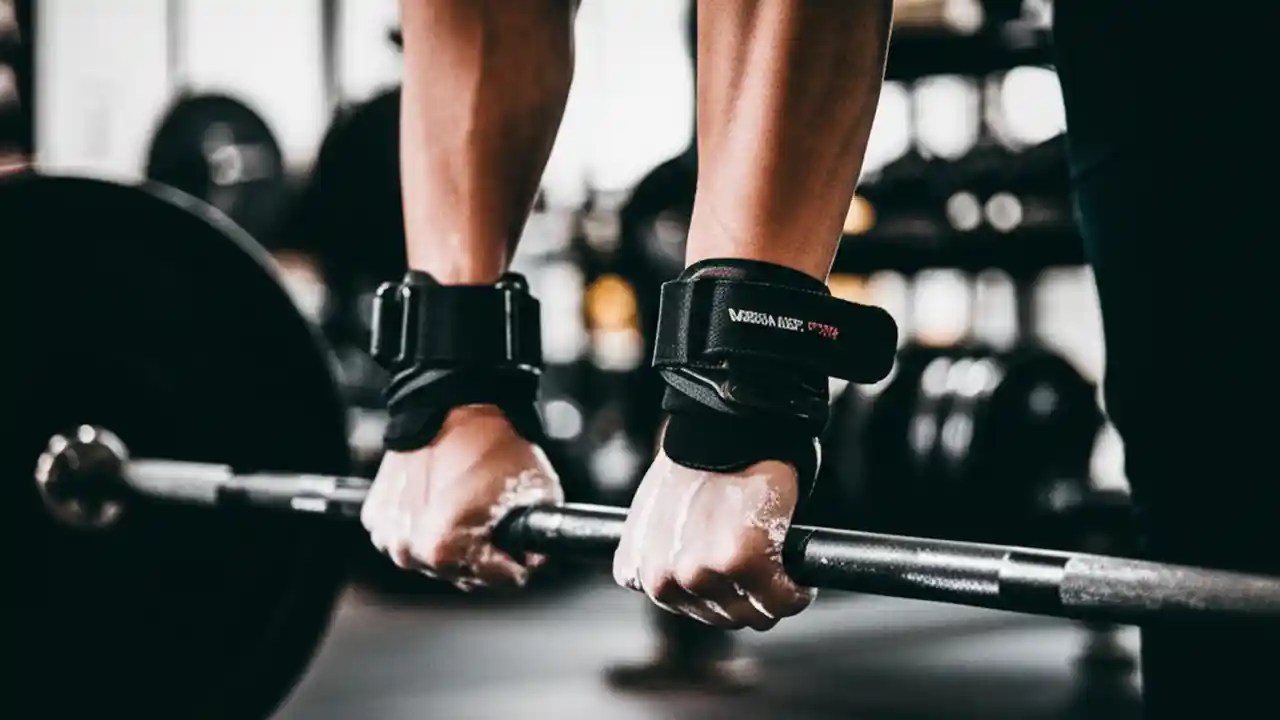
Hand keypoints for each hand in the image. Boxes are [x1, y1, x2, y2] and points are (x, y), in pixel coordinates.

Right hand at [361, 405, 562, 589]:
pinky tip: (440, 498)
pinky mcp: (376, 516)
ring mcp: (388, 533)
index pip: (503, 578)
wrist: (450, 403)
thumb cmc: (491, 444)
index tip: (520, 537)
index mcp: (445, 549)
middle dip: (485, 553)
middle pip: (465, 574)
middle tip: (493, 517)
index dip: (520, 556)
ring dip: (453, 541)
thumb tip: (534, 563)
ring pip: (435, 559)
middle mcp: (410, 548)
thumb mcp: (537, 494)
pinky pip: (409, 536)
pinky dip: (425, 525)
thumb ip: (539, 541)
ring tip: (466, 504)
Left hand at [612, 451, 814, 629]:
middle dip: (748, 597)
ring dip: (773, 597)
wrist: (723, 426)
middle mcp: (663, 580)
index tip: (733, 574)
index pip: (682, 607)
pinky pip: (783, 600)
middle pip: (719, 617)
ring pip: (752, 615)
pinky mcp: (743, 564)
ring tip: (782, 568)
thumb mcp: (656, 515)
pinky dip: (797, 591)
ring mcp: (701, 574)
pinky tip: (799, 574)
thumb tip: (689, 571)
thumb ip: (665, 552)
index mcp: (638, 569)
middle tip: (767, 570)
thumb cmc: (697, 458)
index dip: (714, 591)